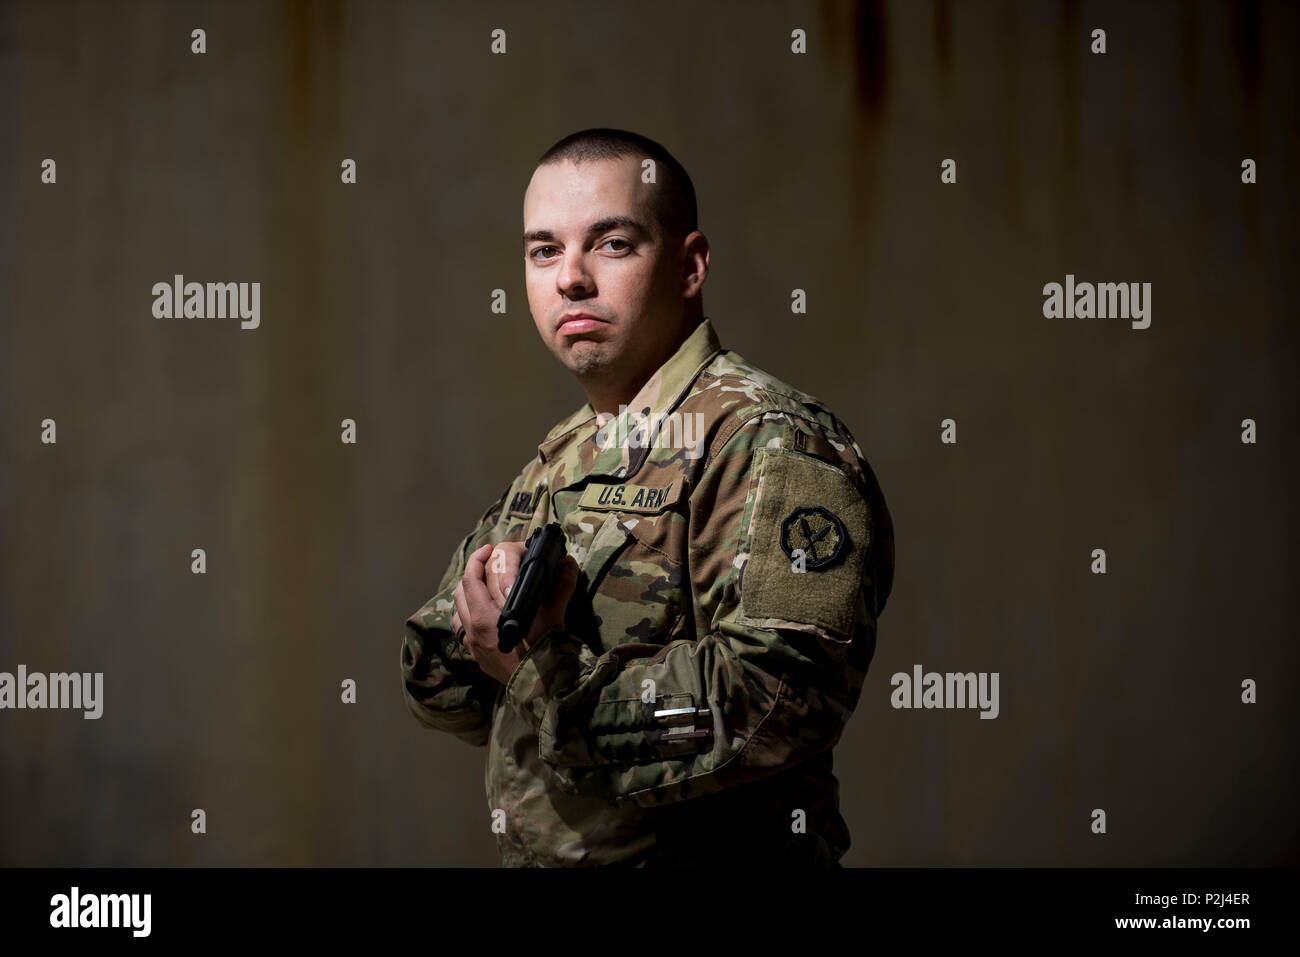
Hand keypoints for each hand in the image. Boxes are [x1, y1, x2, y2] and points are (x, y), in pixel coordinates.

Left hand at [451, 543, 579, 684]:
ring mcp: (473, 644)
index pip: (473, 578)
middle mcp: (474, 629)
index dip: (479, 559)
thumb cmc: (547, 651)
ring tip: (482, 583)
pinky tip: (479, 611)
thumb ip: (561, 585)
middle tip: (487, 561)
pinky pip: (462, 628)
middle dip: (473, 571)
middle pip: (462, 590)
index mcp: (487, 617)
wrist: (543, 689)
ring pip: (458, 609)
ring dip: (467, 592)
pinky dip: (466, 614)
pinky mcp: (477, 655)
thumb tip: (568, 563)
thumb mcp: (555, 614)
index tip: (488, 549)